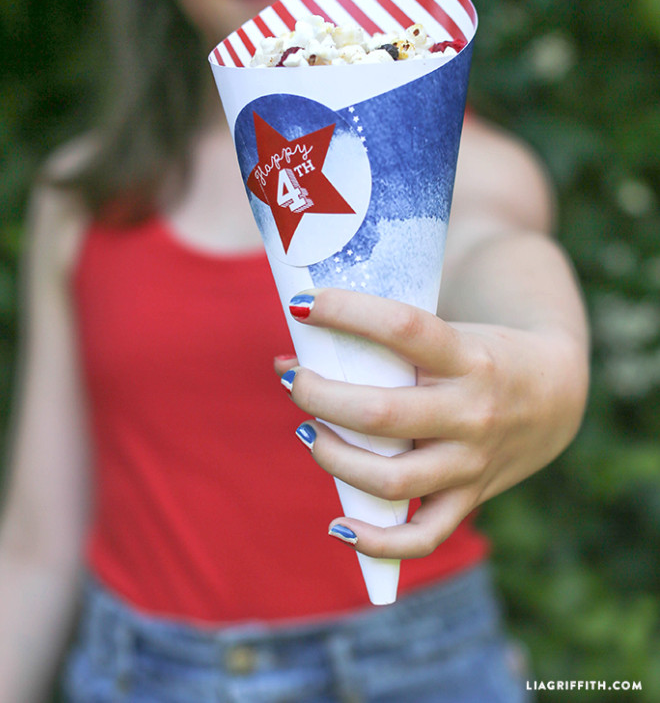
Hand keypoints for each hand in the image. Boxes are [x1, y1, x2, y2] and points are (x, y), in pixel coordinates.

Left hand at [274, 287, 587, 559]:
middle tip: (294, 379)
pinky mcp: (469, 498)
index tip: (303, 305)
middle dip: (319, 396)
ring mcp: (471, 463)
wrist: (556, 397)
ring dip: (333, 457)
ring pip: (391, 479)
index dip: (346, 312)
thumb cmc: (482, 355)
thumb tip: (291, 357)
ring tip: (308, 430)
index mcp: (469, 357)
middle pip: (380, 414)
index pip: (403, 327)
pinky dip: (376, 542)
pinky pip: (422, 537)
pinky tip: (339, 526)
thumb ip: (386, 345)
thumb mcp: (450, 333)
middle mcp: (473, 413)